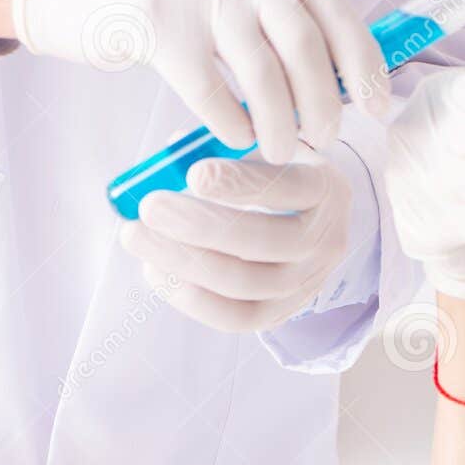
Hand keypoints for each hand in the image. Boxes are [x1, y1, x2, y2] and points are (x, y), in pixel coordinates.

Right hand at [10, 0, 389, 163]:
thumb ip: (280, 14)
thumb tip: (341, 81)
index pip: (338, 13)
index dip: (364, 68)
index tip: (377, 109)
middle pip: (306, 49)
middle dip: (323, 107)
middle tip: (324, 141)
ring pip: (263, 77)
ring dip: (280, 127)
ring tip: (281, 151)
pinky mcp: (156, 22)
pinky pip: (212, 93)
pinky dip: (232, 126)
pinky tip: (236, 138)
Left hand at [119, 150, 351, 331]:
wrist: (311, 219)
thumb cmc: (275, 173)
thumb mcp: (262, 147)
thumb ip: (222, 147)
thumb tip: (169, 158)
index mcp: (326, 188)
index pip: (287, 188)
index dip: (238, 183)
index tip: (193, 173)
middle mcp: (326, 240)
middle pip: (265, 243)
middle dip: (199, 226)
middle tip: (150, 207)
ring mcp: (306, 283)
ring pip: (244, 284)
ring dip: (182, 261)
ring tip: (137, 236)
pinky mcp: (281, 313)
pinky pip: (234, 317)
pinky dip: (189, 297)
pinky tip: (155, 269)